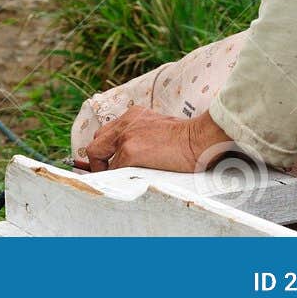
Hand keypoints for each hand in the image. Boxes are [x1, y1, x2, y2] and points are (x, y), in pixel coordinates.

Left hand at [78, 108, 231, 173]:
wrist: (200, 139)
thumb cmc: (189, 139)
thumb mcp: (162, 129)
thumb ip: (145, 136)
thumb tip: (138, 156)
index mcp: (134, 115)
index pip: (107, 132)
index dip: (104, 150)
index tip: (106, 163)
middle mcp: (126, 122)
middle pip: (96, 140)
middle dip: (98, 159)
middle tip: (107, 173)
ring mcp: (126, 136)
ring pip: (96, 153)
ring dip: (103, 169)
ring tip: (115, 180)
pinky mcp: (131, 151)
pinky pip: (112, 169)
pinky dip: (116, 178)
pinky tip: (128, 182)